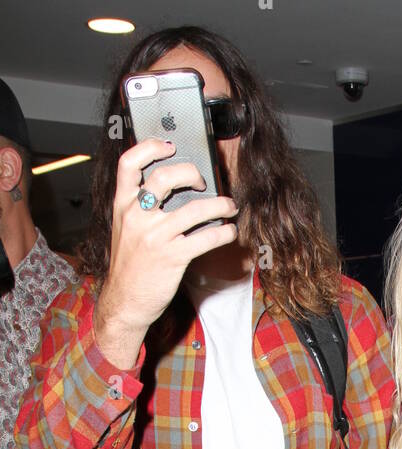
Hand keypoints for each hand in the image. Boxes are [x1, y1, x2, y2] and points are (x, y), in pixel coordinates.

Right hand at [93, 138, 239, 368]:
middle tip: (204, 182)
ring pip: (195, 209)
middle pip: (166, 177)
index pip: (129, 163)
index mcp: (123, 205)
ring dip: (220, 205)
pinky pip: (205, 238)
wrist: (125, 302)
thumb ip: (138, 207)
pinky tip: (228, 232)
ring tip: (230, 207)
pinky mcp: (173, 257)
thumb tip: (169, 189)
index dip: (150, 147)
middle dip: (192, 173)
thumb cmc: (129, 266)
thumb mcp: (125, 230)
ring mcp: (156, 236)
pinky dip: (223, 233)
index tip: (169, 145)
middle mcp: (137, 216)